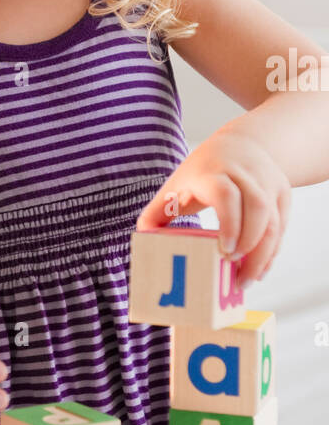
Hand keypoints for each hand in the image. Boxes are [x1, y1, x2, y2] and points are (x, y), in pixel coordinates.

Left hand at [136, 130, 291, 287]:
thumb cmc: (203, 171)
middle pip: (257, 208)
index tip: (225, 251)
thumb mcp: (177, 184)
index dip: (230, 223)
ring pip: (274, 221)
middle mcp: (245, 174)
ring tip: (247, 280)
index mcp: (214, 171)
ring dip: (263, 255)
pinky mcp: (282, 194)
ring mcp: (268, 183)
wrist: (242, 144)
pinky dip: (272, 251)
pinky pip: (281, 226)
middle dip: (250, 244)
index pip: (227, 194)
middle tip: (235, 273)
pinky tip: (259, 270)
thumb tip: (142, 240)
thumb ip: (156, 212)